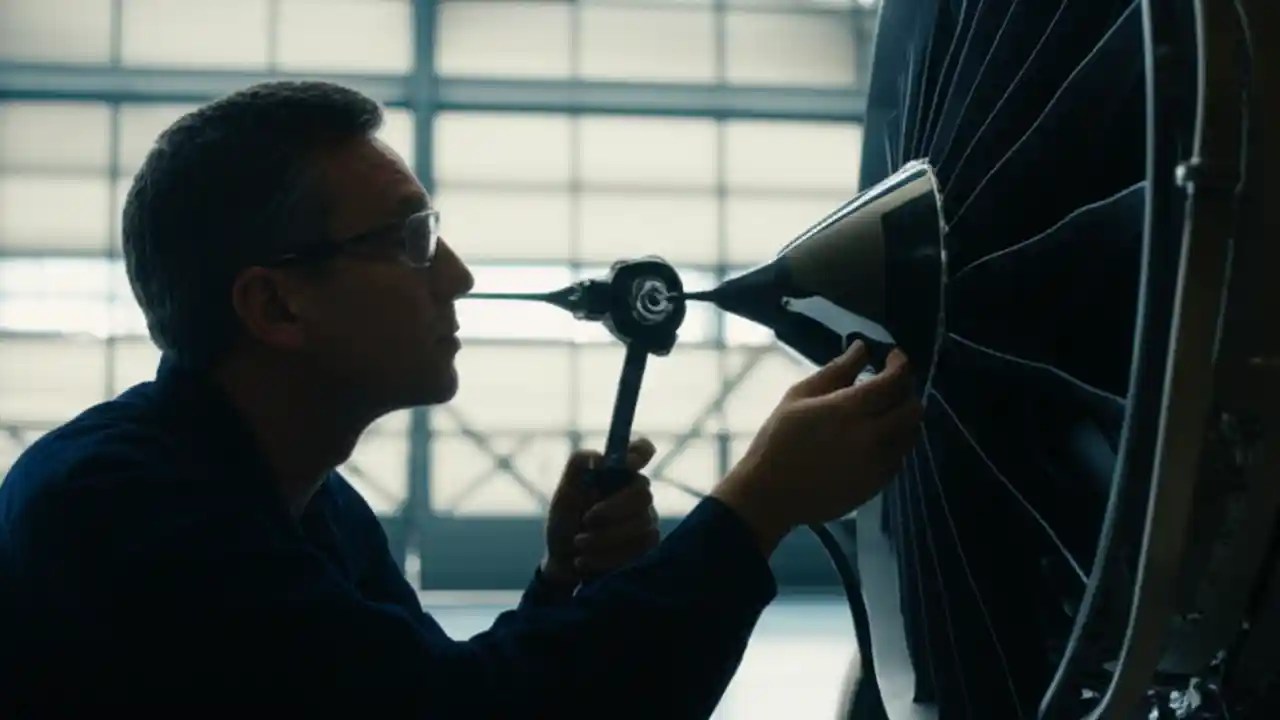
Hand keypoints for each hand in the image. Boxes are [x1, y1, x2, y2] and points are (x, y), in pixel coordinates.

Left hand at [541, 439, 660, 586]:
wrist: (563, 563)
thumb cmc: (566, 523)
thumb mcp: (564, 493)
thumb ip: (579, 466)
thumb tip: (601, 458)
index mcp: (619, 475)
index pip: (641, 450)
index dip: (640, 452)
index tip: (628, 463)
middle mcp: (638, 494)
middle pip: (643, 493)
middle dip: (613, 509)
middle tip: (587, 520)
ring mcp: (647, 521)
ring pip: (641, 524)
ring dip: (604, 537)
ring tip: (579, 544)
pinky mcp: (649, 549)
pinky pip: (639, 549)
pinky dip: (607, 557)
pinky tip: (586, 560)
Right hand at [712, 341, 923, 555]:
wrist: (771, 494)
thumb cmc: (778, 439)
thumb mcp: (799, 396)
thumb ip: (836, 370)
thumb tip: (862, 347)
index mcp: (850, 409)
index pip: (894, 380)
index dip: (900, 364)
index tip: (893, 357)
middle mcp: (873, 436)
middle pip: (912, 407)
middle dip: (907, 390)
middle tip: (890, 384)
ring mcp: (879, 463)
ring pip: (912, 432)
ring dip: (905, 416)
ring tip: (885, 410)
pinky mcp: (879, 483)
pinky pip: (901, 455)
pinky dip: (897, 440)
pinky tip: (877, 437)